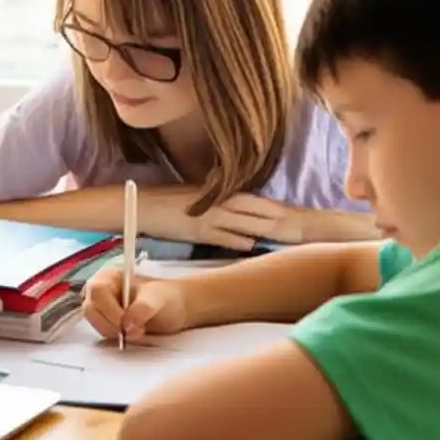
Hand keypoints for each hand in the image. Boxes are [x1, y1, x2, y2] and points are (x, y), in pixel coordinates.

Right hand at [83, 265, 187, 340]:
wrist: (174, 308)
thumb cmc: (165, 297)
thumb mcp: (158, 299)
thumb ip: (143, 308)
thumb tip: (128, 324)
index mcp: (110, 276)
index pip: (97, 290)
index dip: (108, 309)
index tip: (125, 322)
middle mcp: (100, 290)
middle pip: (90, 308)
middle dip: (111, 323)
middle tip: (134, 330)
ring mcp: (100, 307)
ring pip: (94, 322)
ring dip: (113, 331)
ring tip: (136, 331)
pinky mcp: (104, 322)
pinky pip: (101, 332)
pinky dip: (114, 337)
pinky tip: (131, 333)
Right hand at [143, 187, 306, 250]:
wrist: (140, 205)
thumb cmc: (164, 200)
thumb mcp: (193, 196)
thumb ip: (213, 201)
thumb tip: (231, 209)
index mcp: (216, 193)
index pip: (251, 199)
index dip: (271, 207)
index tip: (290, 214)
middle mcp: (216, 203)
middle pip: (254, 209)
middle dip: (276, 217)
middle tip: (299, 226)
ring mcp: (208, 216)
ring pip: (244, 222)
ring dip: (264, 229)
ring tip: (285, 236)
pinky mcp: (197, 230)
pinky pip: (223, 236)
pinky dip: (238, 240)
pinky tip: (252, 246)